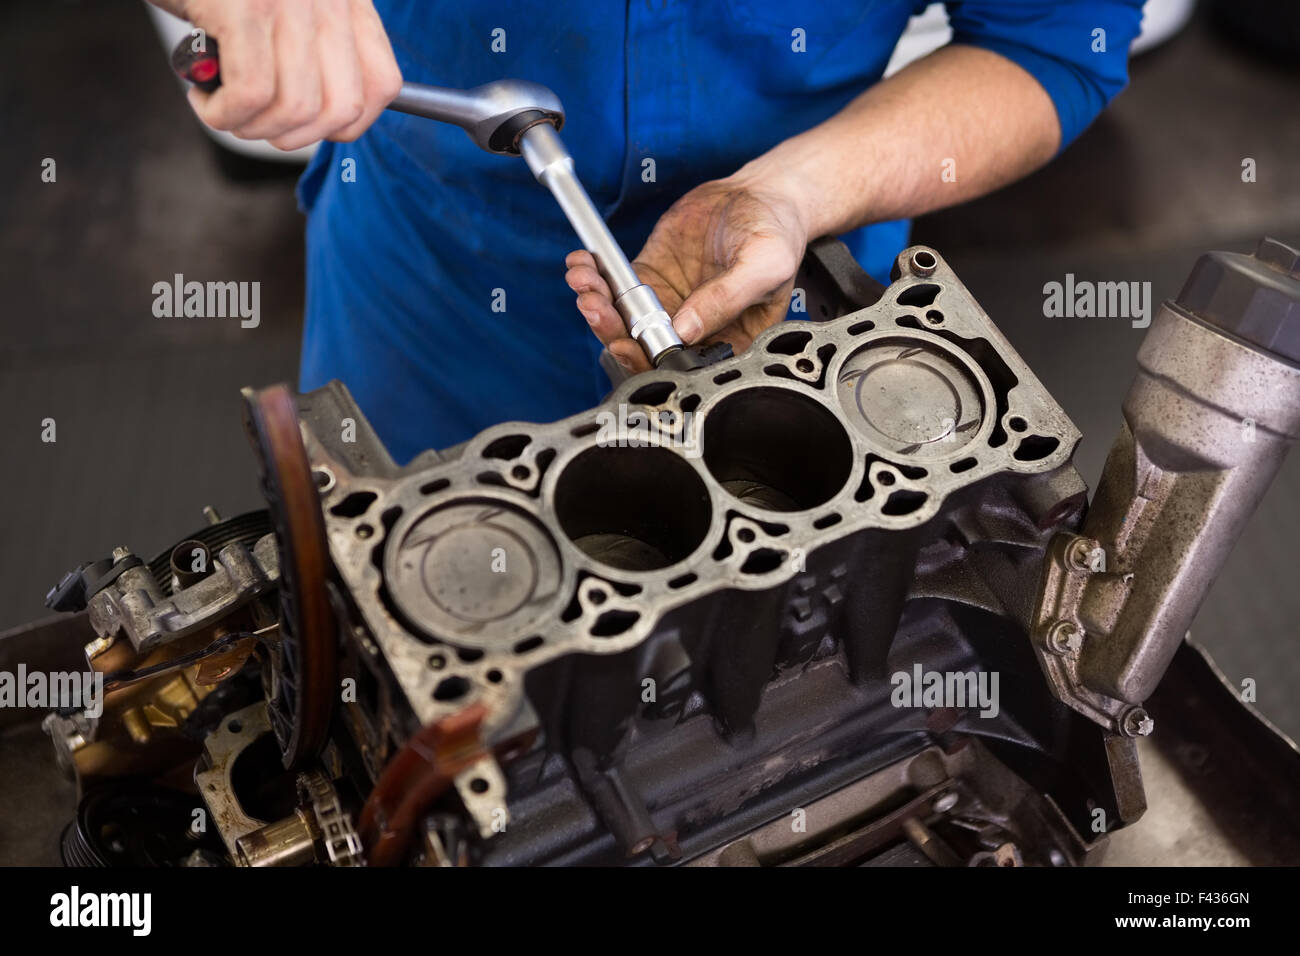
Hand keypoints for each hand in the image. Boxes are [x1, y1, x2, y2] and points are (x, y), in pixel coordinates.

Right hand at [151, 0, 401, 150]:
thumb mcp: (285, 8)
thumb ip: (319, 49)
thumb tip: (338, 119)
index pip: (383, 84)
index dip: (348, 124)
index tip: (309, 126)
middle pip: (343, 108)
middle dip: (295, 137)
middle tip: (257, 122)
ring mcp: (287, 0)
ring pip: (297, 110)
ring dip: (253, 129)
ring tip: (225, 108)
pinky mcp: (241, 7)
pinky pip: (252, 95)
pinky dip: (223, 115)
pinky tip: (203, 98)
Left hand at [565, 173, 809, 372]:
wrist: (763, 195)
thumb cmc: (778, 234)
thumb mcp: (765, 265)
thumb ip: (728, 298)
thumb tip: (687, 328)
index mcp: (727, 341)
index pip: (680, 366)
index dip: (647, 362)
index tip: (626, 343)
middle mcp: (693, 330)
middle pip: (642, 347)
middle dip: (612, 330)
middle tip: (595, 306)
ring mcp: (668, 304)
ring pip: (622, 319)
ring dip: (596, 303)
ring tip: (584, 279)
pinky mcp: (650, 275)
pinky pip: (616, 285)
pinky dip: (595, 275)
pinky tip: (584, 262)